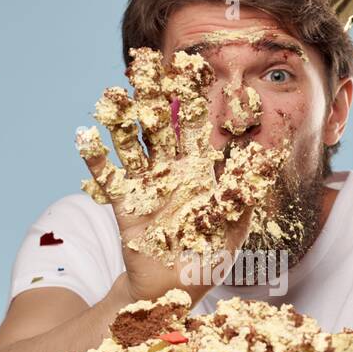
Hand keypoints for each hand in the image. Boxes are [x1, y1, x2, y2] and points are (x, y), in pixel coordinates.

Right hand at [75, 47, 289, 304]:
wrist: (175, 290)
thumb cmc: (208, 257)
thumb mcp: (234, 224)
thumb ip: (246, 190)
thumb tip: (268, 158)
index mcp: (197, 171)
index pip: (195, 126)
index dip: (193, 97)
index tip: (192, 66)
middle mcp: (169, 172)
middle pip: (159, 125)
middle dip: (152, 94)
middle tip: (145, 61)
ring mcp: (145, 187)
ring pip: (130, 144)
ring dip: (120, 119)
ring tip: (112, 92)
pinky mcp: (124, 206)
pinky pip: (107, 178)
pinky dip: (95, 156)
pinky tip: (85, 133)